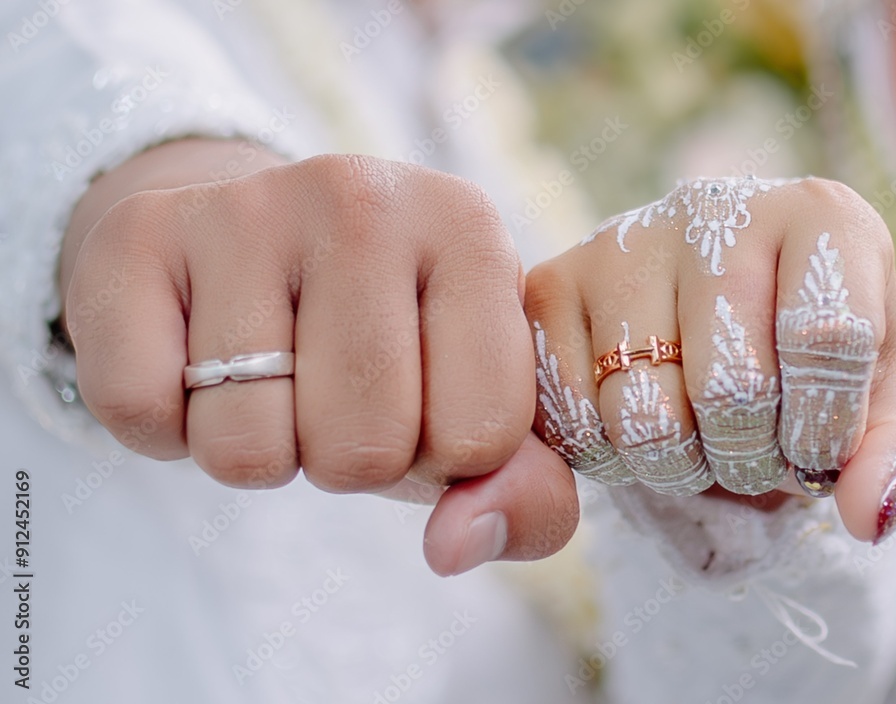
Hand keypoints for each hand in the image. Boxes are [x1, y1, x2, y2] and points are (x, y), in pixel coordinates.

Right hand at [60, 139, 577, 573]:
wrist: (260, 247)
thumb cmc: (390, 345)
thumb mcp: (480, 408)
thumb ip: (524, 493)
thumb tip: (458, 547)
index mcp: (469, 229)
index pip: (481, 433)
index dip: (445, 457)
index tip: (423, 404)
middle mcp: (361, 196)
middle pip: (361, 448)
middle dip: (347, 460)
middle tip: (333, 394)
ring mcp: (244, 207)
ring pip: (246, 448)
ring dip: (260, 450)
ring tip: (270, 378)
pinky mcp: (139, 234)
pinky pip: (139, 413)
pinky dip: (167, 431)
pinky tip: (196, 365)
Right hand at [525, 176, 895, 543]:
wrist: (707, 319)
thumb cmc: (800, 363)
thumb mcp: (873, 404)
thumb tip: (868, 515)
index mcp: (821, 218)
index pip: (830, 338)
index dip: (826, 430)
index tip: (816, 450)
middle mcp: (713, 209)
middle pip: (730, 389)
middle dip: (747, 460)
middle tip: (747, 449)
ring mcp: (621, 242)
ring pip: (643, 416)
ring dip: (678, 467)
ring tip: (694, 438)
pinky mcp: (550, 283)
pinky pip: (572, 420)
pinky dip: (611, 459)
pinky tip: (635, 426)